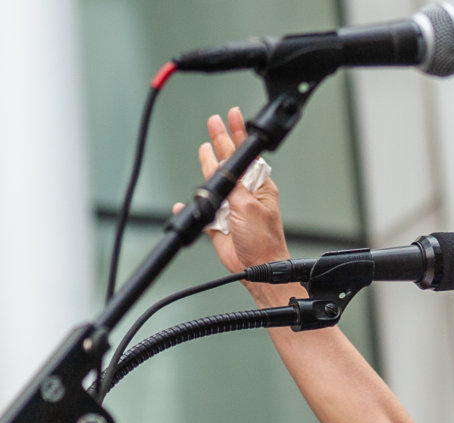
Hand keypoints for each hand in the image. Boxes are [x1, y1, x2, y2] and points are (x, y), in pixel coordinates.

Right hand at [176, 107, 293, 305]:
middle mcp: (244, 194)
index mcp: (258, 187)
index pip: (246, 155)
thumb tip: (221, 171)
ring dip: (207, 166)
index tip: (232, 115)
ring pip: (214, 182)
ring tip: (205, 149)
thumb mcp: (249, 207)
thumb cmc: (263, 241)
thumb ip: (233, 188)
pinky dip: (192, 208)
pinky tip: (183, 205)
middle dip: (221, 140)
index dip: (238, 134)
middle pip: (228, 161)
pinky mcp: (217, 224)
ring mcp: (230, 207)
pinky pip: (201, 212)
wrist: (256, 268)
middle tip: (214, 121)